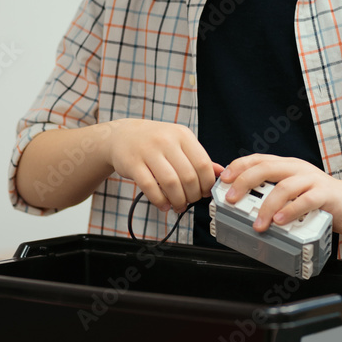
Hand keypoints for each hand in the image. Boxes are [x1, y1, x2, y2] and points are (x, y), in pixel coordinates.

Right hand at [106, 119, 222, 212]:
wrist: (121, 136)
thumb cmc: (153, 141)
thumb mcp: (178, 142)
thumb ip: (198, 158)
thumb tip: (220, 173)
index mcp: (182, 135)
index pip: (203, 164)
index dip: (206, 184)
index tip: (204, 193)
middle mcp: (166, 140)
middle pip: (188, 176)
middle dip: (192, 196)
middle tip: (190, 202)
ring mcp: (148, 151)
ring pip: (171, 183)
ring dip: (178, 200)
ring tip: (178, 206)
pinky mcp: (133, 164)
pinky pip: (150, 188)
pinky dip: (160, 201)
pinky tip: (164, 205)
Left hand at [219, 154, 341, 233]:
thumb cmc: (321, 200)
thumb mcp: (293, 192)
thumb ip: (272, 193)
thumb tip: (242, 202)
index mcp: (287, 166)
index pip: (258, 159)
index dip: (239, 167)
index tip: (223, 180)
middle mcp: (298, 169)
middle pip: (266, 168)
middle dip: (245, 182)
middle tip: (232, 200)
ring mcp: (312, 180)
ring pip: (284, 187)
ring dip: (267, 206)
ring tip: (258, 223)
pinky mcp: (326, 195)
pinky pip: (306, 201)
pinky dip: (291, 211)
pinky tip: (280, 221)